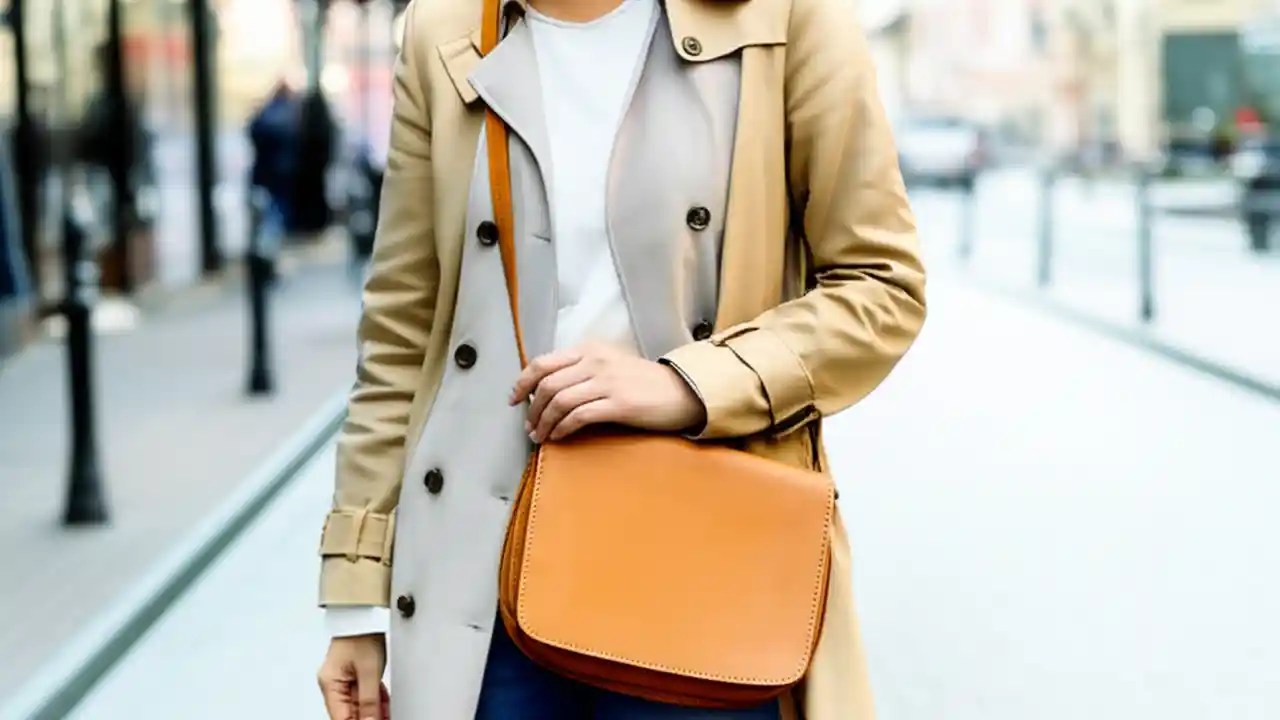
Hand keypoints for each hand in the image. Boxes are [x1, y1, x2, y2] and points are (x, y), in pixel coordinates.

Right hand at [318, 634, 389, 719]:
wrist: (367, 614)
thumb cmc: (361, 634)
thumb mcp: (369, 671)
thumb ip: (369, 700)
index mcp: (330, 683)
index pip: (341, 717)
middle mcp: (333, 683)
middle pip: (349, 712)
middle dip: (368, 717)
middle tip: (384, 717)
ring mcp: (344, 678)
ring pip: (358, 704)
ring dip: (373, 711)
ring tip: (387, 712)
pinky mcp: (355, 673)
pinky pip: (364, 694)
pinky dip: (375, 700)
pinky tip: (385, 705)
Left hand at [510, 343, 706, 442]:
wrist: (681, 392)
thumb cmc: (643, 382)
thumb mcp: (610, 364)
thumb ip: (581, 369)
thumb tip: (548, 389)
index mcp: (589, 349)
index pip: (542, 362)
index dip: (522, 382)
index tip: (514, 399)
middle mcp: (595, 361)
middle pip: (547, 384)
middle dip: (531, 409)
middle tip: (529, 426)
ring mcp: (607, 382)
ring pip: (559, 401)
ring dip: (543, 423)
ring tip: (540, 436)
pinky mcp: (618, 404)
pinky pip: (579, 416)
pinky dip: (562, 429)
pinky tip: (559, 437)